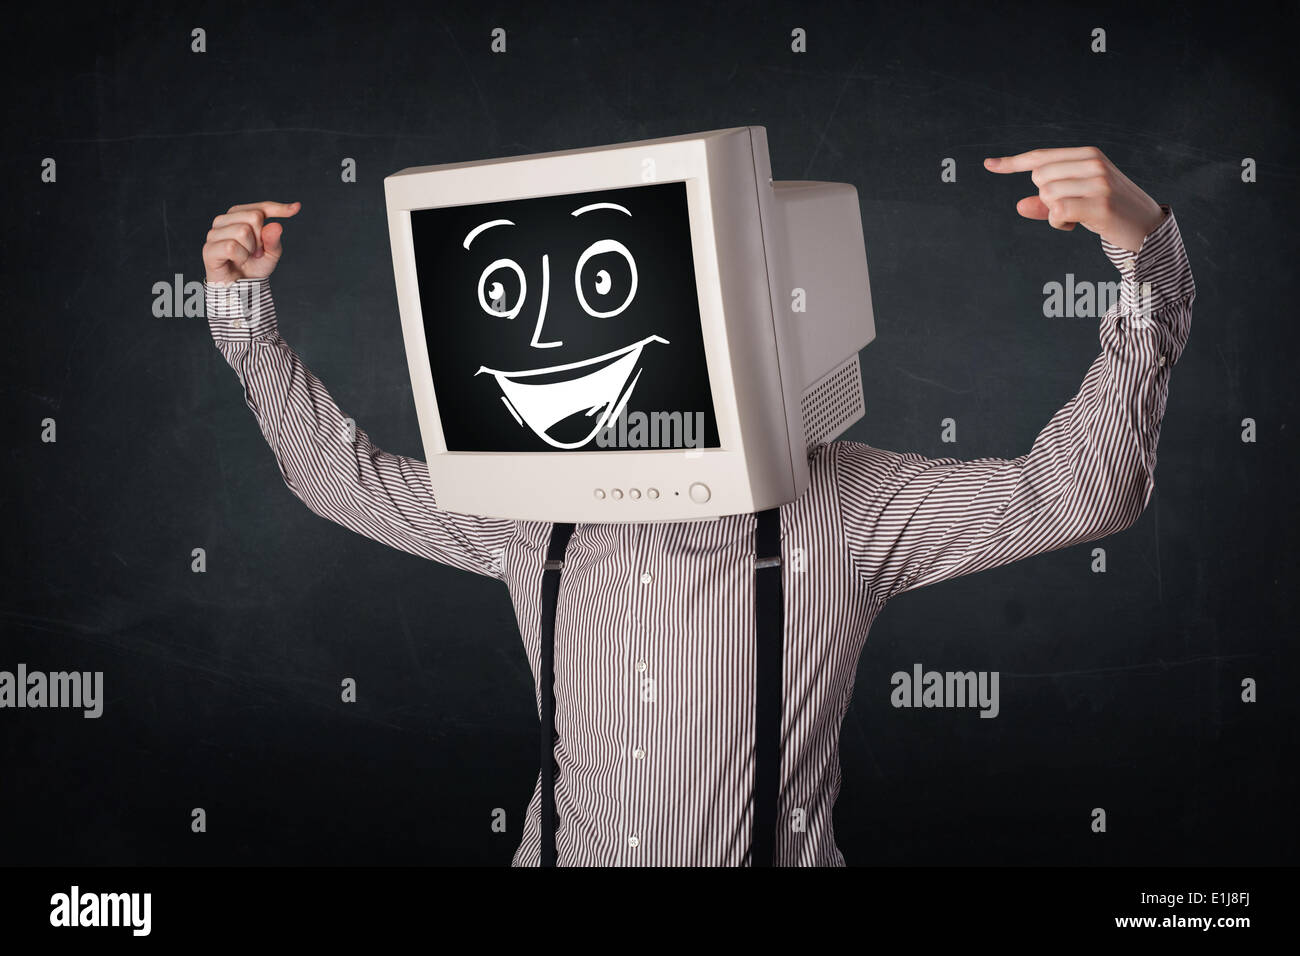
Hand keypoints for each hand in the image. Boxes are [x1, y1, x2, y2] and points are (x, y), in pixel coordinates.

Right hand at [202, 200, 300, 283]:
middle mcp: (223, 220)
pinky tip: (237, 261)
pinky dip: (241, 257)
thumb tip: (276, 225)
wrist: (240, 288)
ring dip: (250, 250)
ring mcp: (214, 233)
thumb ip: (273, 240)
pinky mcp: (208, 248)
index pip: (260, 208)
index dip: (279, 208)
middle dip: (261, 238)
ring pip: (242, 231)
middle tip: (255, 252)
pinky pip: (232, 247)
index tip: (297, 208)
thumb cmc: (253, 267)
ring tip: (246, 257)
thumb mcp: (271, 254)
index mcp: (238, 216)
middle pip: (254, 217)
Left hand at [983, 148, 1165, 254]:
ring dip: (1053, 214)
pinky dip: (1057, 223)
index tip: (989, 165)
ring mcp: (1099, 182)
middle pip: (1039, 178)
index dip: (1013, 162)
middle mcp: (1094, 163)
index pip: (1041, 156)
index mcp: (1089, 154)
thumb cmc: (1110, 212)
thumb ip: (1048, 203)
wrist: (1148, 228)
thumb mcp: (1079, 201)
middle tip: (1068, 209)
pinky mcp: (1100, 204)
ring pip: (1047, 195)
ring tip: (1075, 218)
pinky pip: (1057, 211)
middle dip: (1045, 199)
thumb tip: (1020, 205)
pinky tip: (1072, 226)